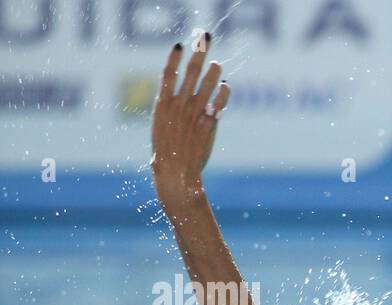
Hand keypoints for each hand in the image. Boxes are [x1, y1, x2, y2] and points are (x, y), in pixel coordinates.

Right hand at [151, 34, 229, 204]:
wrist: (176, 173)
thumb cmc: (167, 151)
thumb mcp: (161, 125)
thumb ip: (170, 108)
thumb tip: (177, 94)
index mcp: (162, 105)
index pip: (168, 75)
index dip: (174, 58)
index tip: (180, 44)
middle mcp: (179, 107)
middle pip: (190, 74)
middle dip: (197, 55)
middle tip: (204, 41)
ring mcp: (194, 115)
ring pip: (206, 86)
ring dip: (213, 73)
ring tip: (217, 64)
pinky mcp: (208, 125)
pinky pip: (219, 105)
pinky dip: (224, 94)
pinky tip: (226, 86)